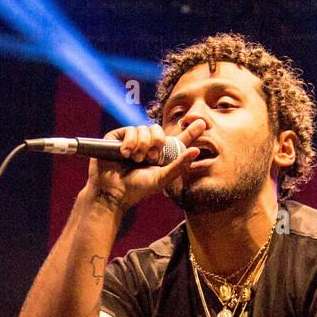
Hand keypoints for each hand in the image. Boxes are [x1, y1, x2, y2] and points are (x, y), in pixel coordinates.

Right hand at [85, 118, 205, 210]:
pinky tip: (125, 154)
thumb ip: (179, 165)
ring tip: (135, 160)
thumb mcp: (162, 179)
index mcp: (160, 156)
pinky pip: (131, 129)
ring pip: (145, 129)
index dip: (190, 132)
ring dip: (142, 145)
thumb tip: (196, 150)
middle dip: (157, 142)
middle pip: (159, 130)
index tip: (202, 124)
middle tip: (151, 158)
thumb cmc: (137, 189)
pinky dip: (130, 142)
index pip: (177, 141)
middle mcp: (147, 146)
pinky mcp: (118, 136)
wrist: (113, 192)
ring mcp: (132, 140)